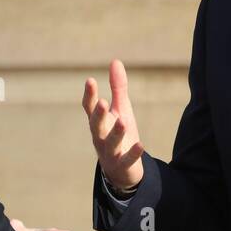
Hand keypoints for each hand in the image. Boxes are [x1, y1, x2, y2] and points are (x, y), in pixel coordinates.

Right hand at [83, 59, 144, 190]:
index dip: (89, 95)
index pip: (90, 108)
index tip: (90, 80)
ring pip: (110, 143)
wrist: (122, 169)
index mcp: (99, 122)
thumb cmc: (119, 133)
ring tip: (122, 122)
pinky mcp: (122, 165)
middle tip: (102, 103)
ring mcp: (110, 152)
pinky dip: (133, 153)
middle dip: (99, 115)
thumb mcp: (120, 109)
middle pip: (96, 126)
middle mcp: (100, 137)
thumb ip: (117, 88)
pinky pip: (127, 159)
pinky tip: (140, 145)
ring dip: (115, 133)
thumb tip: (115, 61)